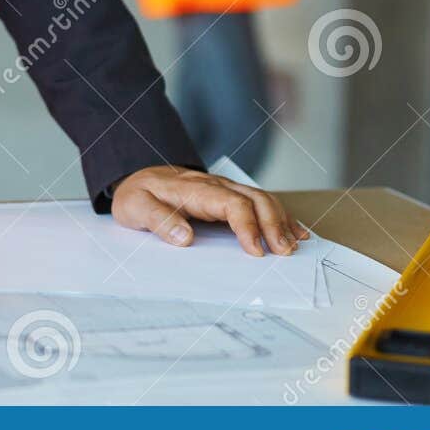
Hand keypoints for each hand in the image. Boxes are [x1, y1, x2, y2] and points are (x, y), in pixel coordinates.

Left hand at [111, 166, 310, 255]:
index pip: (231, 203)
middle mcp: (216, 185)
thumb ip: (158, 221)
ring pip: (262, 199)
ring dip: (281, 221)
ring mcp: (225, 188)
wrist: (137, 177)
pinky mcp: (229, 195)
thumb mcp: (135, 208)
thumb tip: (185, 239)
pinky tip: (294, 232)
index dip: (247, 226)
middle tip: (285, 253)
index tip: (255, 251)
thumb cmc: (137, 194)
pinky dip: (280, 216)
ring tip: (294, 246)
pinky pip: (260, 202)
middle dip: (273, 225)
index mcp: (195, 189)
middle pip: (255, 199)